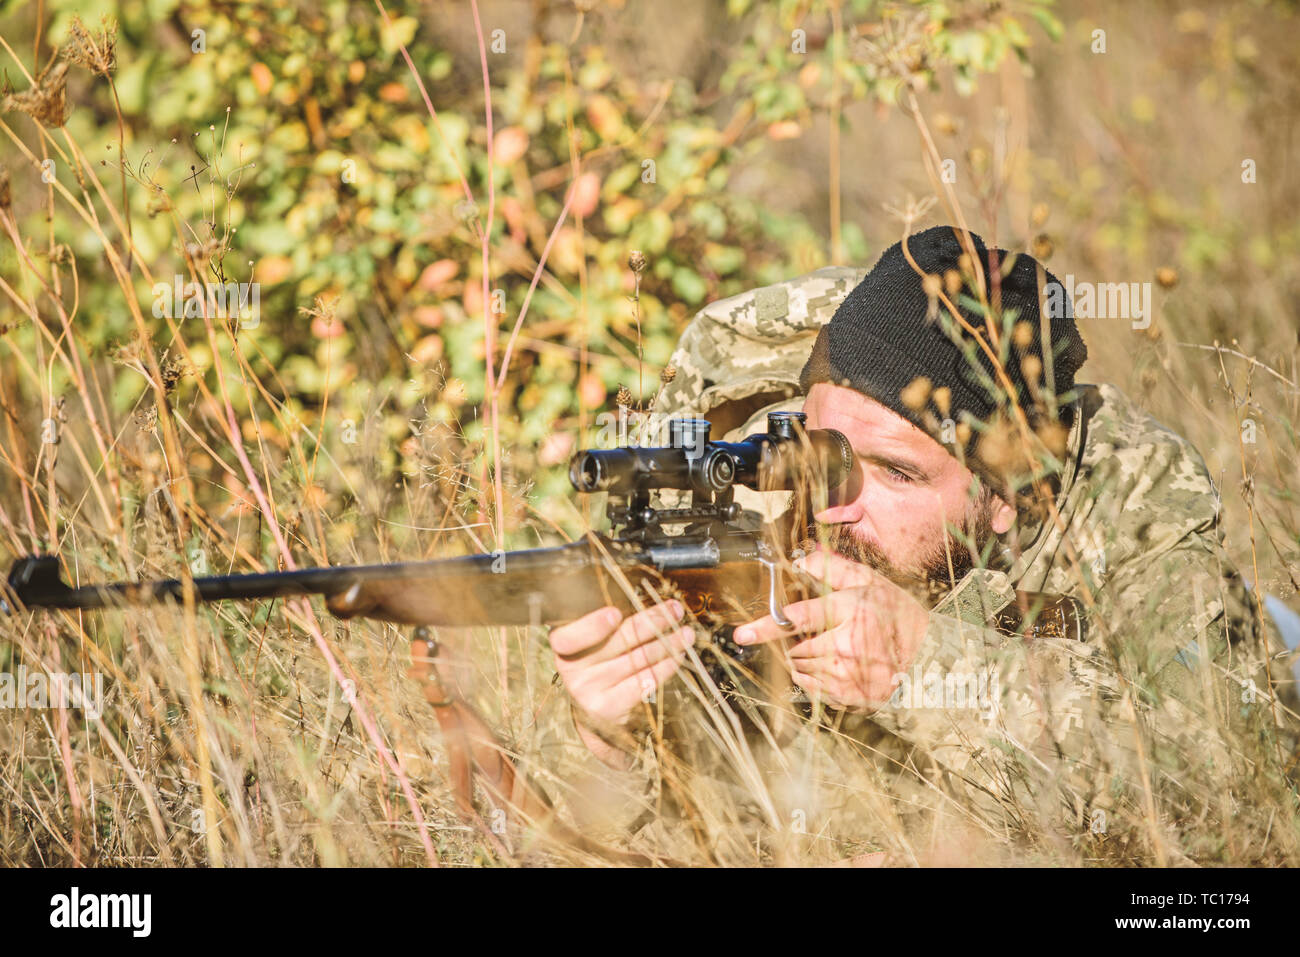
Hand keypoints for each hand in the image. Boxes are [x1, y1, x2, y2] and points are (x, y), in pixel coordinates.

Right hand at [549, 601, 693, 756]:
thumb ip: (609, 626)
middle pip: (618, 641)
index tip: (615, 614)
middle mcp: (572, 671)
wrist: (594, 717)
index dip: (591, 626)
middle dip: (652, 621)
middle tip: (674, 610)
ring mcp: (590, 691)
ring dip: (667, 643)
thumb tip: (651, 605)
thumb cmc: (598, 666)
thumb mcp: (593, 646)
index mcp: (564, 648)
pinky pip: (644, 681)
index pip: (568, 638)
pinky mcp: (610, 707)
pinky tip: (677, 656)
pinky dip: (665, 666)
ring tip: (686, 633)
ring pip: (637, 659)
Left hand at [731, 549, 929, 711]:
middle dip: (796, 638)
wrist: (928, 658)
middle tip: (820, 632)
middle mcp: (845, 644)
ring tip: (833, 647)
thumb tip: (801, 559)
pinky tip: (836, 665)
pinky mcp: (847, 695)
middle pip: (794, 645)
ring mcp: (846, 673)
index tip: (743, 633)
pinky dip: (813, 675)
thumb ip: (833, 568)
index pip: (797, 619)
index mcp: (849, 610)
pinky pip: (810, 686)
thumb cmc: (897, 615)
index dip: (766, 626)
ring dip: (804, 657)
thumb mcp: (870, 582)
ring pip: (800, 666)